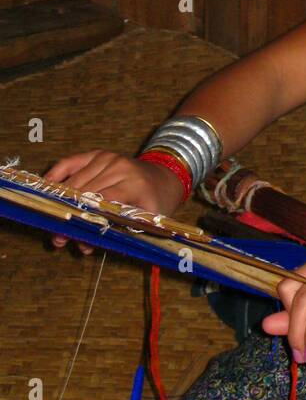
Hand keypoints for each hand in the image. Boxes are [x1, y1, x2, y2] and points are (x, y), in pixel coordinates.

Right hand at [42, 151, 187, 255]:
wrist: (165, 179)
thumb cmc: (156, 204)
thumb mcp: (147, 222)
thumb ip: (119, 232)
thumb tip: (84, 244)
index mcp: (133, 184)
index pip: (99, 203)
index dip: (81, 221)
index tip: (68, 237)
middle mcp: (119, 167)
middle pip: (83, 194)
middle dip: (69, 217)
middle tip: (59, 239)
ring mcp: (107, 158)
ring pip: (73, 182)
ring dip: (61, 204)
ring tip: (56, 226)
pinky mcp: (98, 154)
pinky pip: (69, 163)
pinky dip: (56, 176)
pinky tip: (47, 191)